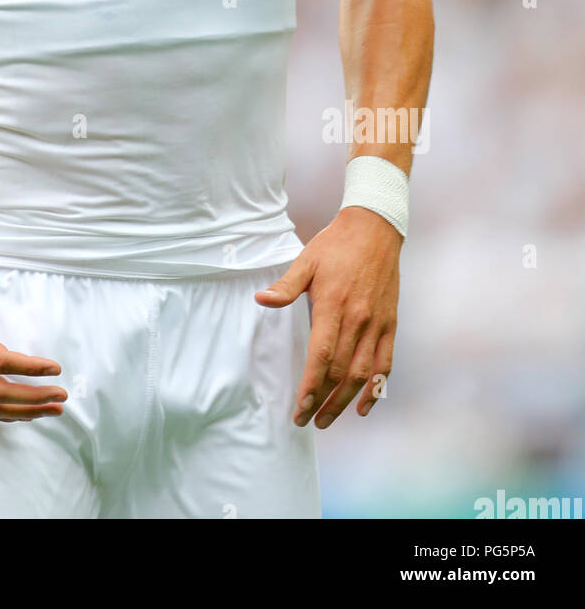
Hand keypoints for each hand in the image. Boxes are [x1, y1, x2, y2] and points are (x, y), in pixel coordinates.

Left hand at [254, 207, 400, 428]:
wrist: (375, 230)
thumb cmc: (335, 245)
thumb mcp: (306, 260)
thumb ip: (286, 286)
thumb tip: (260, 299)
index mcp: (333, 305)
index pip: (321, 356)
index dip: (311, 386)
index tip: (299, 408)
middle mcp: (358, 319)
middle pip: (340, 372)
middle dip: (323, 401)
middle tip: (306, 421)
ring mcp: (377, 324)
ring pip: (363, 374)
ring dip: (345, 402)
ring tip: (328, 419)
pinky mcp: (390, 325)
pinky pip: (386, 364)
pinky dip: (377, 388)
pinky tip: (364, 406)